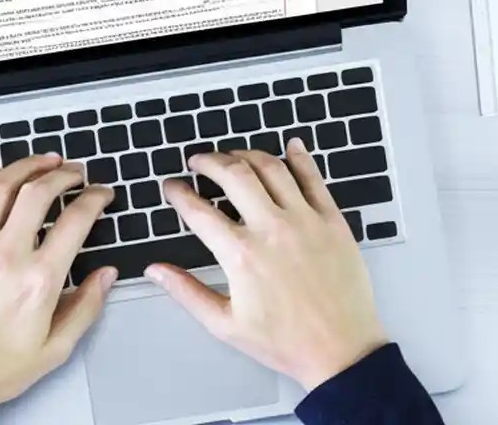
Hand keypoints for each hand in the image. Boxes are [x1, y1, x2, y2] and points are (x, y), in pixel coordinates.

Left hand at [0, 150, 117, 423]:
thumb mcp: (56, 348)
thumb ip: (87, 307)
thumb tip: (106, 275)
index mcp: (40, 280)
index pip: (76, 219)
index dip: (95, 198)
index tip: (101, 194)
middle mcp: (7, 256)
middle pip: (40, 193)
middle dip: (64, 174)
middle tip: (75, 172)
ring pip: (1, 187)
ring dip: (27, 166)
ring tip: (44, 160)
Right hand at [145, 139, 387, 389]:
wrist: (341, 349)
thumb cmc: (285, 341)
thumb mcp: (226, 324)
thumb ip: (187, 292)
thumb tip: (156, 270)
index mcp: (241, 255)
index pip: (199, 211)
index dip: (179, 193)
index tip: (172, 187)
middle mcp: (272, 229)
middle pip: (234, 175)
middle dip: (210, 161)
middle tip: (198, 162)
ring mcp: (306, 220)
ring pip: (272, 168)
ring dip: (247, 155)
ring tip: (234, 156)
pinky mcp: (333, 221)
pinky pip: (314, 178)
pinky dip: (301, 158)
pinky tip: (292, 147)